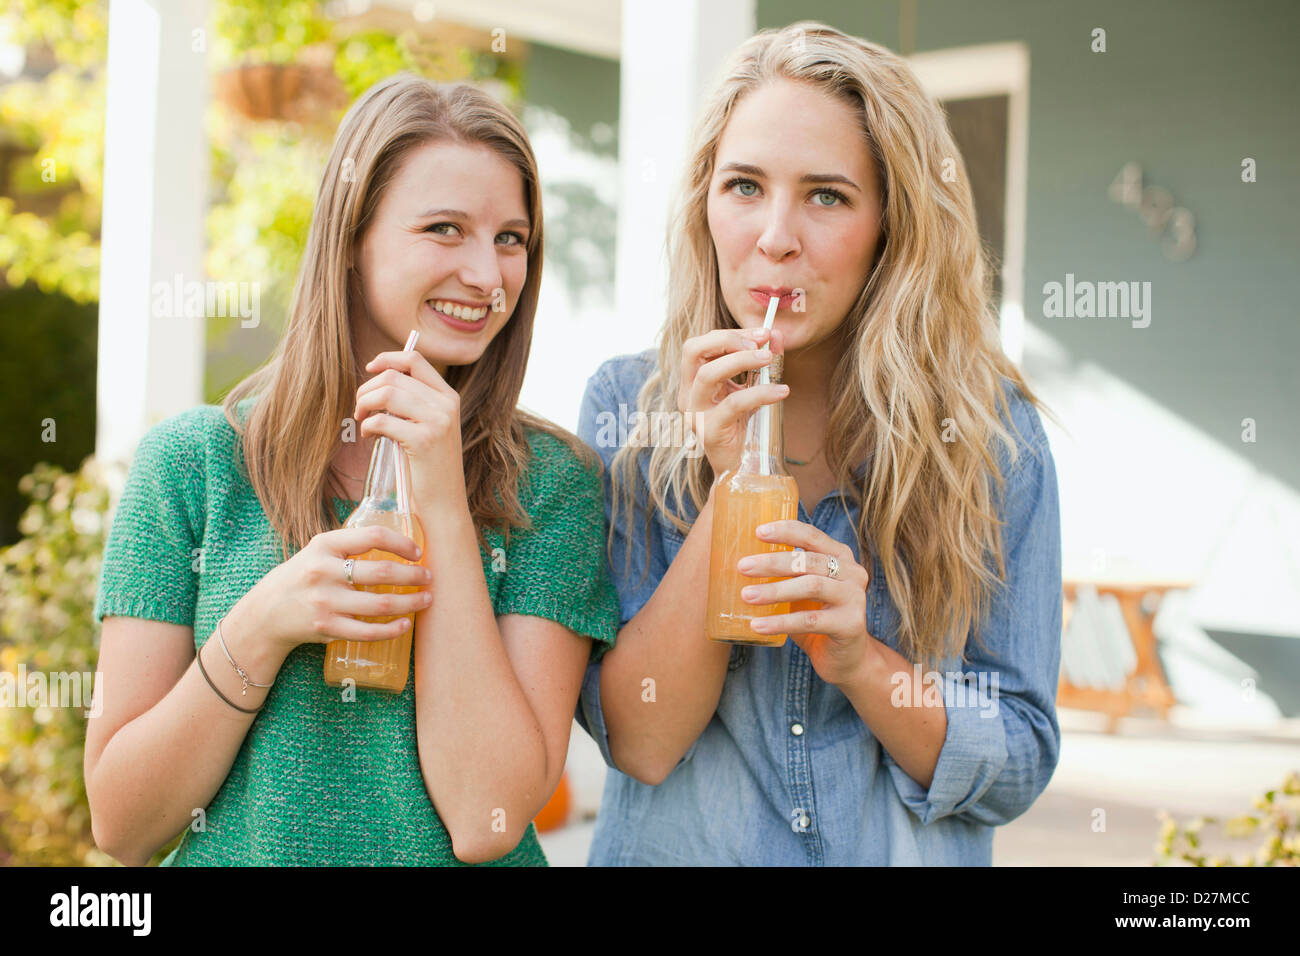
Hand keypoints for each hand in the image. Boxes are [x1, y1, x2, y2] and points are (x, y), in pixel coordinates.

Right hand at [241, 525, 430, 655]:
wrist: (265, 613)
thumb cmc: (301, 577)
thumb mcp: (317, 551)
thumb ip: (349, 547)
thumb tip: (398, 544)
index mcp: (324, 545)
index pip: (373, 536)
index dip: (401, 543)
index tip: (417, 552)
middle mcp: (323, 571)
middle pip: (383, 573)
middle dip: (414, 576)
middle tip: (429, 578)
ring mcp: (325, 601)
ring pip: (380, 605)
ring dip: (411, 602)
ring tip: (426, 599)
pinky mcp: (326, 627)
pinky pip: (368, 632)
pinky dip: (392, 629)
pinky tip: (406, 624)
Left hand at [355, 349, 465, 505]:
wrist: (444, 503)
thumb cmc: (429, 467)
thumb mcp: (428, 427)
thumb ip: (413, 403)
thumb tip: (379, 381)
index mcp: (448, 396)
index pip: (415, 359)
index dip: (387, 358)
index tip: (369, 368)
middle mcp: (446, 404)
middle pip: (394, 376)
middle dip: (367, 389)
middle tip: (359, 409)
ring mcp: (438, 421)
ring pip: (386, 393)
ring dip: (364, 405)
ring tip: (362, 421)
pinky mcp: (424, 440)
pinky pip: (381, 421)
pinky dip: (367, 427)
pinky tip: (369, 437)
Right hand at [677, 326, 787, 478]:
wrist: (742, 468)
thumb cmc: (744, 426)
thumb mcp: (753, 387)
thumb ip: (763, 361)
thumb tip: (778, 334)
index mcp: (693, 382)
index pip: (700, 345)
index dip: (729, 333)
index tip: (762, 332)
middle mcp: (688, 395)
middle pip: (693, 351)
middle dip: (728, 339)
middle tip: (761, 341)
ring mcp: (695, 414)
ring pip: (708, 374)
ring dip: (741, 360)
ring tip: (769, 359)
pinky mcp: (709, 431)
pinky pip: (733, 404)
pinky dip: (760, 393)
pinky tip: (782, 392)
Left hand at [736, 519, 876, 686]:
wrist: (846, 658)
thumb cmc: (817, 618)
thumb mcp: (802, 591)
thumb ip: (786, 574)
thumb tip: (741, 564)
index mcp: (840, 556)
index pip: (812, 536)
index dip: (786, 531)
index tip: (758, 532)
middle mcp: (852, 572)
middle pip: (809, 561)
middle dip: (772, 562)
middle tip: (742, 567)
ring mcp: (855, 598)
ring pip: (811, 586)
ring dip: (775, 590)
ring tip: (746, 596)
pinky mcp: (850, 624)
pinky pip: (810, 621)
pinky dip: (780, 622)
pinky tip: (758, 625)